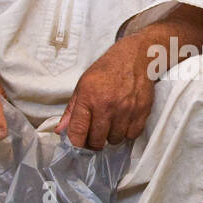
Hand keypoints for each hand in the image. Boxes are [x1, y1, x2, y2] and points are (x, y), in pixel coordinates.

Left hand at [56, 35, 155, 149]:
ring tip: (112, 122)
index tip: (78, 145)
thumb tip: (61, 131)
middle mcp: (107, 106)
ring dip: (111, 136)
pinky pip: (131, 135)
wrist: (135, 57)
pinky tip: (124, 121)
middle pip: (97, 141)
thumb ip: (72, 110)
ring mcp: (126, 110)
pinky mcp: (141, 112)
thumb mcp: (83, 85)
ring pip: (115, 140)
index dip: (76, 144)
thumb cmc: (107, 70)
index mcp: (88, 98)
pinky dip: (127, 132)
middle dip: (94, 141)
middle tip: (96, 132)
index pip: (78, 132)